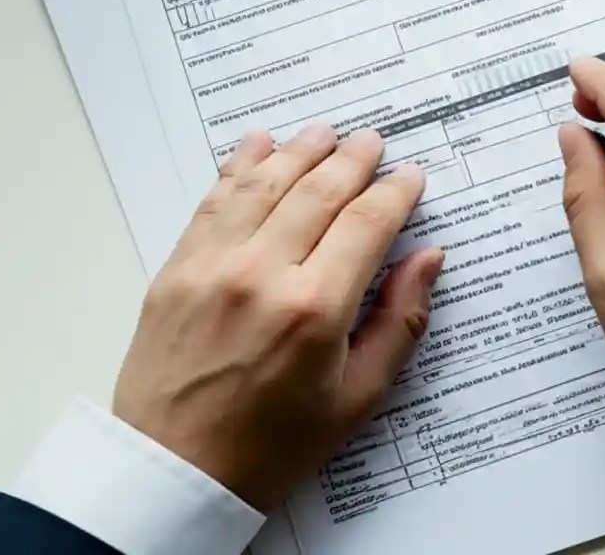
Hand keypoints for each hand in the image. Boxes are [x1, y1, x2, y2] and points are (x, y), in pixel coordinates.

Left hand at [113, 125, 443, 508]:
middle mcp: (263, 274)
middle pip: (318, 192)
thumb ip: (399, 322)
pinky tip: (259, 146)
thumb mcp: (357, 397)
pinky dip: (238, 167)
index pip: (367, 224)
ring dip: (299, 151)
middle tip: (373, 142)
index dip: (395, 192)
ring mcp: (212, 267)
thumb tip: (428, 259)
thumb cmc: (273, 444)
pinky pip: (213, 201)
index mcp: (316, 310)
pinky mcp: (176, 270)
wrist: (176, 471)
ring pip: (265, 184)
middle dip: (352, 160)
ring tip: (324, 131)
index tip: (411, 176)